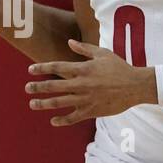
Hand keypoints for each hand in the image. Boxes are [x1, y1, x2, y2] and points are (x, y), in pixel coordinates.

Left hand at [25, 39, 157, 125]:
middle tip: (26, 88)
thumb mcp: (102, 53)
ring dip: (43, 104)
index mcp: (83, 69)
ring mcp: (85, 99)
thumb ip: (84, 49)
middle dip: (37, 87)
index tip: (30, 70)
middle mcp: (81, 84)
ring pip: (59, 103)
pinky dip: (61, 120)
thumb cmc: (119, 67)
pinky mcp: (91, 111)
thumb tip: (69, 42)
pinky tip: (53, 121)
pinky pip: (72, 118)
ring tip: (32, 104)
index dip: (41, 68)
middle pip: (53, 86)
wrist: (135, 86)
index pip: (56, 68)